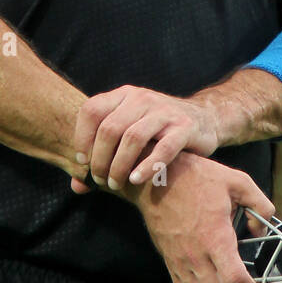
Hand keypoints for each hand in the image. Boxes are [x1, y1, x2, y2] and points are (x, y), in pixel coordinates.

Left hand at [70, 85, 219, 193]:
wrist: (205, 120)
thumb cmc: (157, 133)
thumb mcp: (129, 133)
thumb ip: (102, 156)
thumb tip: (77, 187)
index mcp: (124, 95)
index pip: (92, 110)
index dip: (82, 138)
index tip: (82, 163)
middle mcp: (142, 99)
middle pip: (110, 128)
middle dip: (100, 159)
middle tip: (101, 180)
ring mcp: (165, 112)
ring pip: (133, 138)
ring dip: (120, 165)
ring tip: (116, 184)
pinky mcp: (185, 128)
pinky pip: (163, 148)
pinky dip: (147, 166)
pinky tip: (136, 180)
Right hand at [132, 150, 274, 282]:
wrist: (157, 179)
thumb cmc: (196, 178)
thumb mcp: (237, 181)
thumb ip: (259, 205)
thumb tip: (262, 230)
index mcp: (215, 236)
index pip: (234, 280)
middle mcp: (197, 255)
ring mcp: (181, 261)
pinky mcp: (170, 262)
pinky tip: (207, 282)